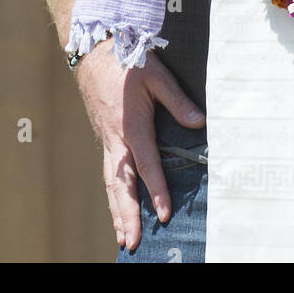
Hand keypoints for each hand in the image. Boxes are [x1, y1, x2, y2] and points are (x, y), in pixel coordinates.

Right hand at [75, 40, 205, 253]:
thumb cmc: (128, 60)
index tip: (164, 215)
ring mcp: (106, 139)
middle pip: (120, 185)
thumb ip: (179, 101)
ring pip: (110, 183)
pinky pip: (107, 173)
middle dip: (126, 216)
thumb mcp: (158, 75)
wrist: (94, 49)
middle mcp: (115, 138)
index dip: (156, 190)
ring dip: (116, 212)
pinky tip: (116, 208)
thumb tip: (200, 123)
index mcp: (131, 124)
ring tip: (122, 238)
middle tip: (132, 243)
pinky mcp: (104, 137)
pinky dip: (111, 195)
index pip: (147, 164)